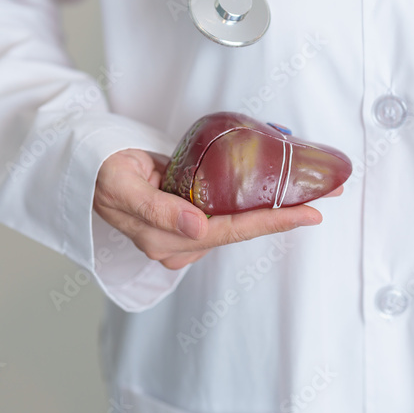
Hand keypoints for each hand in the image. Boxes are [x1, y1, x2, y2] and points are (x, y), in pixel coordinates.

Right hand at [93, 149, 341, 270]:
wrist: (86, 170)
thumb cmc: (101, 175)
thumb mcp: (123, 187)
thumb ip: (158, 210)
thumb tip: (197, 229)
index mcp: (165, 239)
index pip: (230, 232)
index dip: (271, 221)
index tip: (306, 213)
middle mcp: (180, 242)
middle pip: (242, 230)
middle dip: (285, 215)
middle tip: (327, 198)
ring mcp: (184, 233)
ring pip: (238, 224)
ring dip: (274, 209)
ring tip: (311, 194)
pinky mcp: (187, 220)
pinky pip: (227, 214)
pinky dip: (253, 204)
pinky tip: (277, 195)